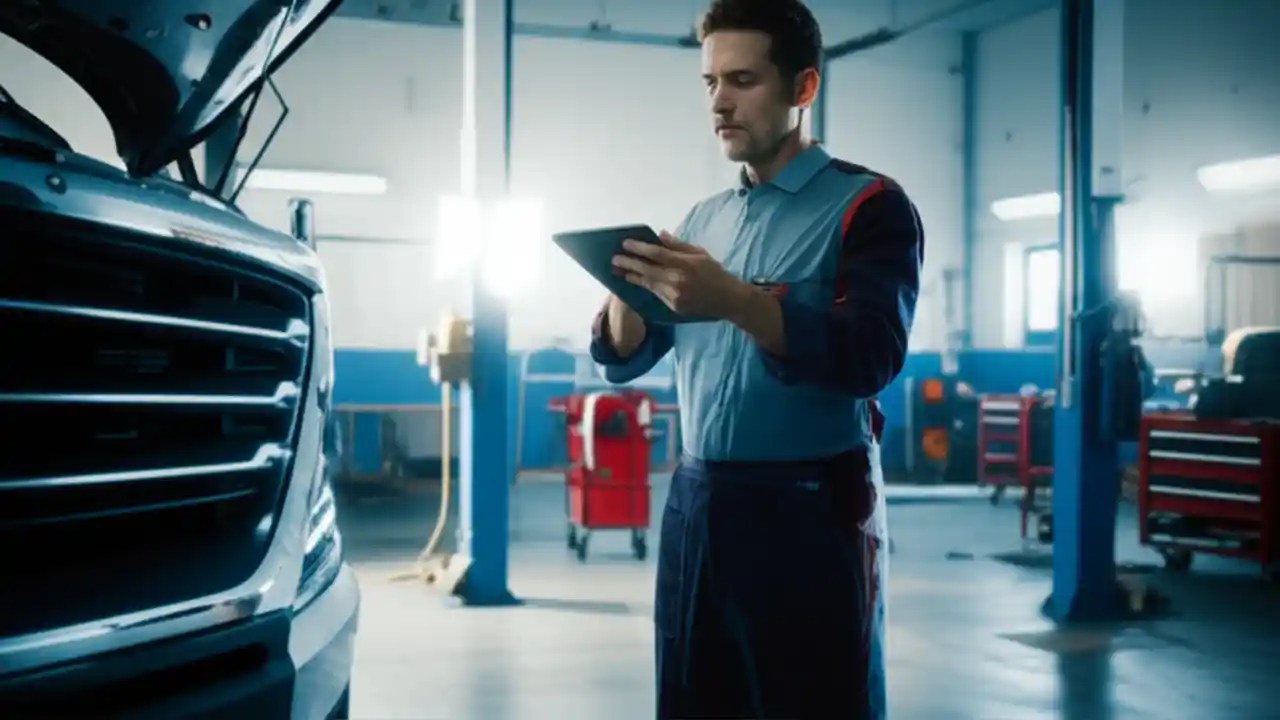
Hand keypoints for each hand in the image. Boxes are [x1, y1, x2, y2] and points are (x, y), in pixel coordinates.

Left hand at [612, 231, 750, 320]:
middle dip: (628, 263)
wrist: (728, 300)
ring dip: (632, 276)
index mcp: (685, 263)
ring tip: (619, 271)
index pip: (656, 254)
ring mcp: (674, 295)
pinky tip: (635, 280)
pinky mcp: (674, 306)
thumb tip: (660, 235)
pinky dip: (644, 286)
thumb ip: (678, 245)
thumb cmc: (715, 273)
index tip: (625, 243)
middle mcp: (677, 280)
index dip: (638, 248)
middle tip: (614, 259)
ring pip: (648, 284)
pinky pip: (655, 293)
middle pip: (647, 270)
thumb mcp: (700, 254)